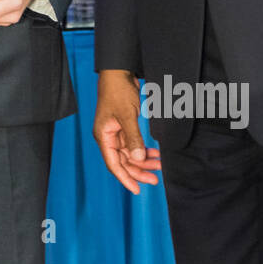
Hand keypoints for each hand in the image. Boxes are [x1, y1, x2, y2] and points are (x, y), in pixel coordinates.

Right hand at [94, 69, 161, 193]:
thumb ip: (133, 138)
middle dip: (138, 171)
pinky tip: (155, 152)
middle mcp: (108, 137)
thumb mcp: (127, 116)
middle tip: (155, 179)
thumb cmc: (118, 92)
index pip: (114, 163)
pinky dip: (144, 149)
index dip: (125, 178)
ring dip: (144, 160)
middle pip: (123, 161)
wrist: (118, 73)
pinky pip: (134, 144)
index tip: (136, 190)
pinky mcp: (124, 127)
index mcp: (103, 136)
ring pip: (130, 154)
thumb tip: (138, 159)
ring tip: (159, 166)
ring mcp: (116, 132)